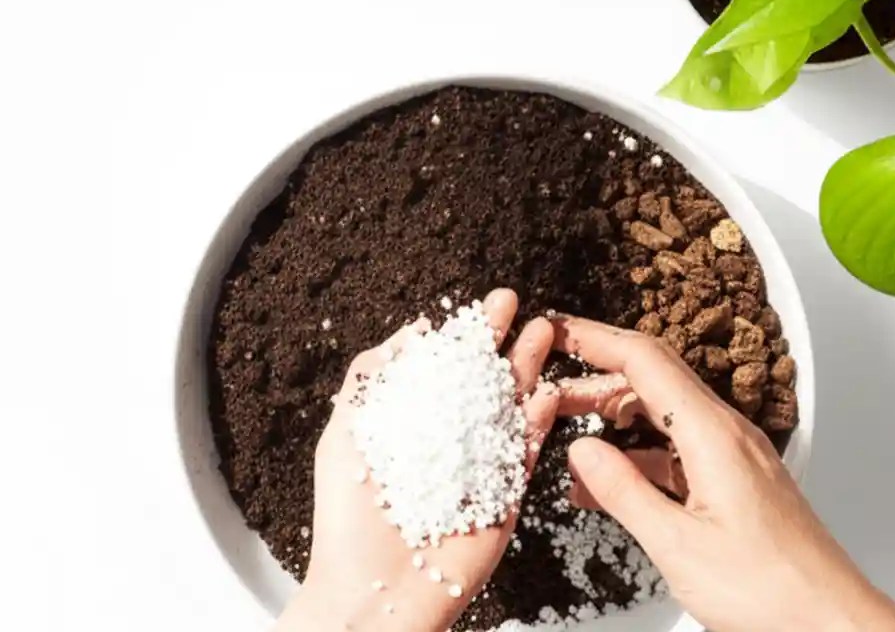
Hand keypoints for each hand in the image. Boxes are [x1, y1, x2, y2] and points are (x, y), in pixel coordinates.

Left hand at [276, 289, 557, 631]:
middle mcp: (451, 440)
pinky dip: (539, 422)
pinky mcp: (506, 497)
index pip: (447, 369)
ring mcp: (482, 467)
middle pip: (484, 381)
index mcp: (415, 422)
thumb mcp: (347, 434)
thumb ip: (373, 378)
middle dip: (502, 340)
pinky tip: (546, 390)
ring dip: (528, 369)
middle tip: (516, 303)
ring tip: (543, 330)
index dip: (465, 335)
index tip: (482, 304)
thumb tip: (414, 330)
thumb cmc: (349, 519)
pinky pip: (527, 454)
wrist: (373, 593)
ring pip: (512, 409)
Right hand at [550, 316, 894, 631]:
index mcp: (713, 435)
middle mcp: (728, 434)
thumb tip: (582, 451)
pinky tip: (608, 478)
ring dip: (613, 417)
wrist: (829, 621)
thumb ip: (624, 492)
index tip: (555, 329)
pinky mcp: (736, 482)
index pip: (645, 359)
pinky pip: (678, 450)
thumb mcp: (679, 545)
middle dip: (595, 374)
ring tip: (566, 431)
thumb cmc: (773, 589)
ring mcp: (734, 456)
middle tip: (547, 381)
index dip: (594, 338)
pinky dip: (638, 455)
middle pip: (653, 378)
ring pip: (664, 414)